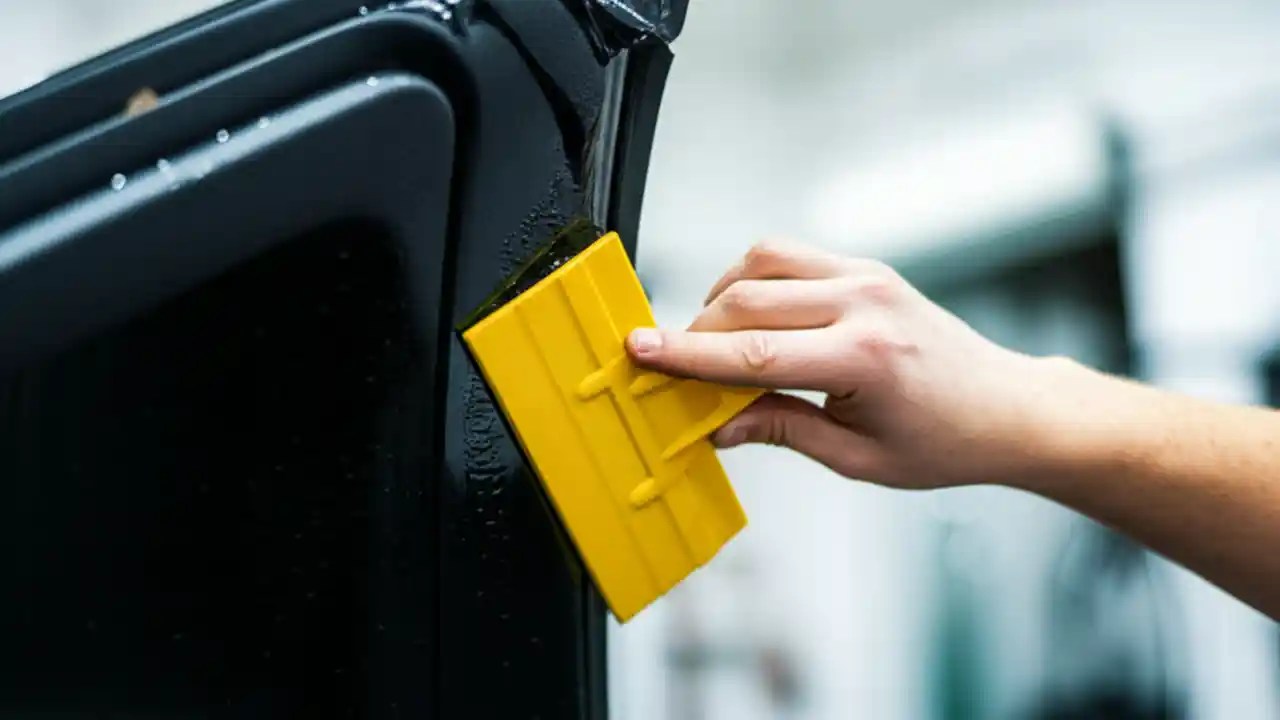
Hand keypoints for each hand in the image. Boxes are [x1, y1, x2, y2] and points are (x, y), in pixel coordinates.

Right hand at [626, 240, 1069, 489]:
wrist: (1006, 407)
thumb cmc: (943, 441)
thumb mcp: (857, 456)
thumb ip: (779, 429)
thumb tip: (714, 424)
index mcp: (864, 357)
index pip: (752, 351)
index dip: (687, 354)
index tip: (639, 350)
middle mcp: (864, 303)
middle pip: (746, 299)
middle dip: (696, 333)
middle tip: (672, 368)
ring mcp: (867, 276)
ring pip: (761, 261)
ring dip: (721, 296)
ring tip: (712, 341)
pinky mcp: (866, 267)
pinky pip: (789, 255)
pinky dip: (754, 279)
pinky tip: (749, 316)